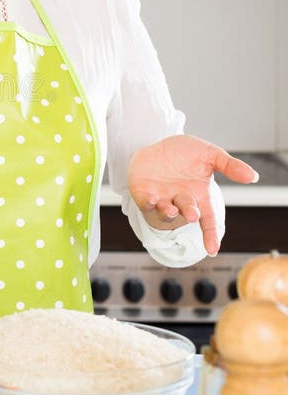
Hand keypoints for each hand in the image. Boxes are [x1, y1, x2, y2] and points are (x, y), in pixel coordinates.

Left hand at [128, 135, 257, 255]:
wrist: (158, 145)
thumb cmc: (186, 154)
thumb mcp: (210, 155)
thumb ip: (230, 166)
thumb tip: (253, 177)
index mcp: (199, 195)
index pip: (208, 219)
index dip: (210, 234)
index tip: (212, 250)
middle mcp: (180, 201)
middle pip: (187, 212)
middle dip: (190, 213)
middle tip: (193, 214)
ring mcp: (161, 198)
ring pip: (164, 212)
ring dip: (168, 213)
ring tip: (171, 209)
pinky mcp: (142, 193)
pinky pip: (144, 203)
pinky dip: (147, 203)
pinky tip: (152, 200)